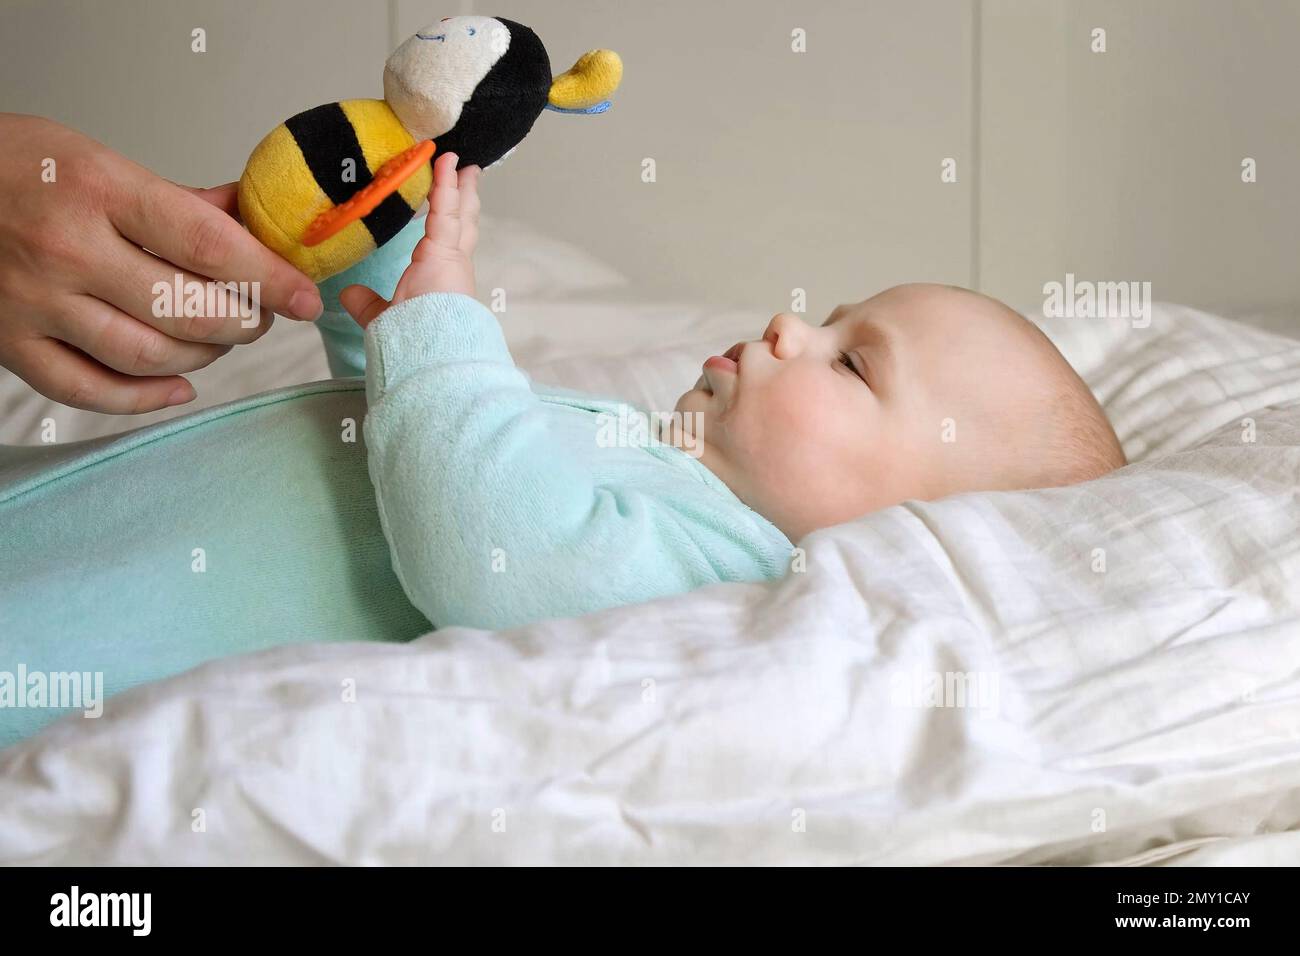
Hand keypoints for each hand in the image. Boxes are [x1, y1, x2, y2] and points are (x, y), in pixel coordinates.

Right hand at [0, 113, 323, 413]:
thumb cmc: (12, 167)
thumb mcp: (96, 159)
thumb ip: (179, 201)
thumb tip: (258, 223)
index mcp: (97, 189)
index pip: (208, 245)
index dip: (271, 278)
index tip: (307, 297)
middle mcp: (65, 248)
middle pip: (188, 309)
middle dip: (245, 320)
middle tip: (263, 313)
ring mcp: (34, 303)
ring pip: (150, 355)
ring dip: (206, 355)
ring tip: (223, 338)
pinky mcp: (9, 344)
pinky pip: (91, 391)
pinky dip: (146, 399)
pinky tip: (181, 386)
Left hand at [340, 151, 479, 329]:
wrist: (426, 350)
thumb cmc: (410, 339)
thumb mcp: (381, 316)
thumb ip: (367, 303)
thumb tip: (348, 295)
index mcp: (439, 278)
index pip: (448, 241)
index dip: (451, 219)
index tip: (451, 200)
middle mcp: (452, 265)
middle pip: (463, 222)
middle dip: (466, 197)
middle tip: (469, 173)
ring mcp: (452, 256)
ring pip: (459, 212)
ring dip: (458, 184)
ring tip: (459, 160)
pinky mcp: (445, 250)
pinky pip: (446, 208)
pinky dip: (446, 183)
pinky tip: (447, 162)